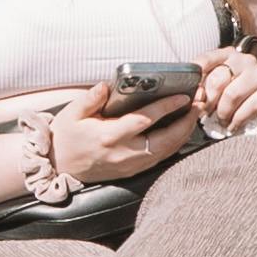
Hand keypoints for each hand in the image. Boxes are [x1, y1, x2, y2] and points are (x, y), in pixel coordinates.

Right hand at [53, 96, 202, 189]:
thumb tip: (106, 86)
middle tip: (199, 103)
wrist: (58, 166)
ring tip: (195, 114)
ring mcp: (129, 165)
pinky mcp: (132, 171)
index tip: (183, 97)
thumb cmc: (65, 137)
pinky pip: (160, 158)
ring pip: (166, 151)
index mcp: (109, 136)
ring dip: (184, 133)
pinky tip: (181, 131)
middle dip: (186, 122)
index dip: (166, 108)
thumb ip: (90, 99)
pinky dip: (174, 144)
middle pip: (165, 140)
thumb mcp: (71, 114)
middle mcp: (123, 153)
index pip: (144, 120)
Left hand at [193, 47, 256, 138]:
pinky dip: (238, 120)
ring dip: (223, 114)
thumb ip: (204, 90)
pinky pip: (249, 107)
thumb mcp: (216, 92)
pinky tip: (234, 126)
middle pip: (217, 80)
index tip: (193, 98)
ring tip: (223, 122)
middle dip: (209, 102)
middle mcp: (244, 59)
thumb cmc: (235, 102)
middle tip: (208, 115)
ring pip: (232, 95)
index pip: (205, 60)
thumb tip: (197, 97)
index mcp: (227, 55)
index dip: (195, 80)